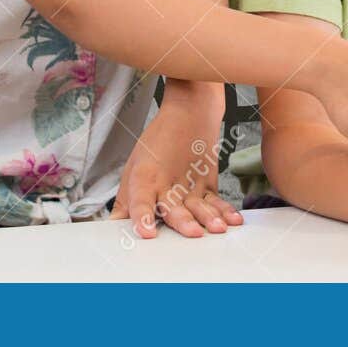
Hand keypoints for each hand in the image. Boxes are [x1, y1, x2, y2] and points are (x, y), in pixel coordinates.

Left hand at [110, 82, 242, 238]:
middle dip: (183, 221)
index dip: (142, 216)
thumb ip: (125, 201)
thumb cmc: (158, 142)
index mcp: (144, 177)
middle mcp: (168, 182)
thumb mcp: (133, 167)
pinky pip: (216, 200)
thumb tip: (113, 226)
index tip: (147, 233)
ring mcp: (191, 183)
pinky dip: (226, 210)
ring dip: (209, 217)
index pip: (141, 200)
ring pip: (199, 204)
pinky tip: (233, 220)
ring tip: (217, 228)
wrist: (190, 112)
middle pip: (174, 205)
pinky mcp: (207, 183)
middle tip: (192, 233)